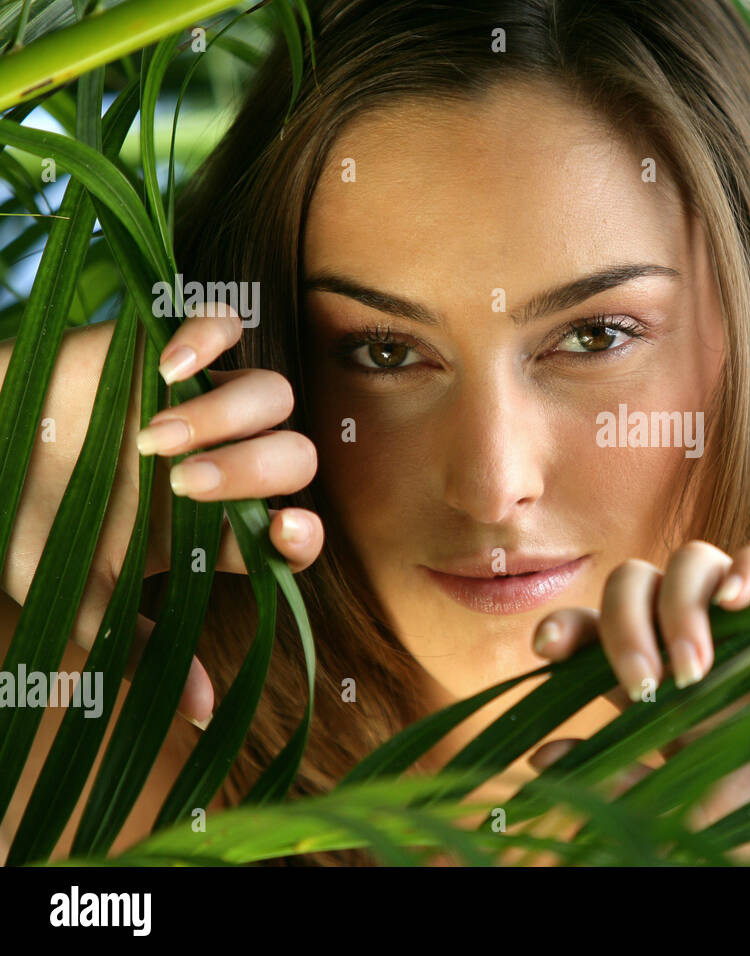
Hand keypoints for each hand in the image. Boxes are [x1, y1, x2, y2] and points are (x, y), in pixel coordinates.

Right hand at [1, 303, 322, 726]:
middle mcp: (227, 461)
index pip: (298, 529)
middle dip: (253, 471)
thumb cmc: (32, 530)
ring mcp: (203, 403)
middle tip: (183, 486)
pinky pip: (225, 324)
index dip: (306, 533)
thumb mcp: (79, 596)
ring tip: (154, 440)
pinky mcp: (170, 350)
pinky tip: (169, 367)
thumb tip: (204, 710)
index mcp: (220, 526)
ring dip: (228, 416)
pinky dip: (211, 336)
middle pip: (296, 457)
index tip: (282, 531)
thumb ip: (138, 646)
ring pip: (274, 393)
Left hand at [528, 535, 749, 862]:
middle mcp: (698, 636)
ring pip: (693, 559)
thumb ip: (621, 777)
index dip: (567, 627)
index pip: (598, 630)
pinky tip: (738, 602)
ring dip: (681, 605)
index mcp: (661, 676)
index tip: (546, 650)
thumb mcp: (687, 802)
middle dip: (624, 625)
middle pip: (634, 582)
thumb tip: (540, 756)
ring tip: (697, 671)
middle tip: (647, 688)